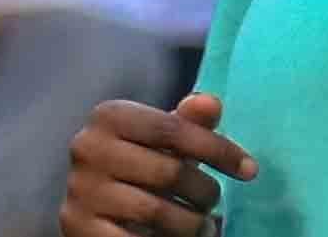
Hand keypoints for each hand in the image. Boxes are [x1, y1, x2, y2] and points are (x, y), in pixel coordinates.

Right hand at [61, 95, 256, 236]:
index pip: (173, 129)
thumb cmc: (140, 166)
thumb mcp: (164, 142)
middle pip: (169, 172)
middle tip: (212, 202)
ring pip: (157, 212)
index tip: (250, 170)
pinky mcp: (78, 226)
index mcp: (108, 116)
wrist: (93, 206)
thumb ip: (188, 122)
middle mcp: (87, 148)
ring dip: (192, 224)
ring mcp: (81, 190)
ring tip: (201, 226)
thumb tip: (211, 103)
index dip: (218, 149)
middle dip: (205, 192)